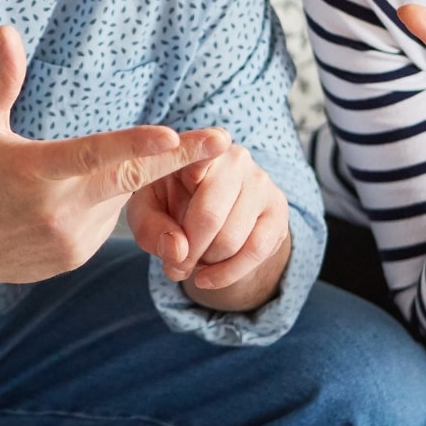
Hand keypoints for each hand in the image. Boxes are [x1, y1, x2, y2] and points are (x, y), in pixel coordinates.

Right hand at [0, 26, 230, 287]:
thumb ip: (1, 80)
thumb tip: (8, 30)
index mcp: (36, 171)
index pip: (94, 154)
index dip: (136, 145)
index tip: (172, 134)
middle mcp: (59, 208)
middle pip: (131, 179)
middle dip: (181, 158)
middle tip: (223, 140)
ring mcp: (72, 237)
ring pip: (119, 197)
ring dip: (116, 178)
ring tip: (61, 179)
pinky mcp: (77, 255)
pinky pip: (107, 221)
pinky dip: (100, 202)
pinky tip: (62, 203)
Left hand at [127, 144, 291, 307]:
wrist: (208, 214)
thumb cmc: (168, 204)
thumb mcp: (147, 212)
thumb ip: (151, 228)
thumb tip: (178, 251)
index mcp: (197, 147)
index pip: (198, 155)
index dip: (193, 169)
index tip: (190, 176)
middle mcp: (235, 158)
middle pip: (210, 216)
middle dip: (188, 252)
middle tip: (174, 267)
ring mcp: (261, 182)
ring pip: (232, 239)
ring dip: (206, 263)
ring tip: (192, 263)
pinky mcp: (278, 209)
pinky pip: (257, 251)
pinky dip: (228, 273)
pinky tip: (208, 278)